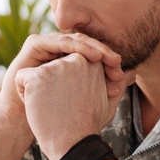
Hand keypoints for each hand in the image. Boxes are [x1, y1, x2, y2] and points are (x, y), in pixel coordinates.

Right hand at [0, 33, 129, 131]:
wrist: (26, 119)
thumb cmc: (55, 113)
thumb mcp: (86, 101)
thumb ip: (109, 87)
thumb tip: (133, 74)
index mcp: (76, 59)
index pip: (96, 53)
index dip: (110, 61)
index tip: (122, 73)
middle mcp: (63, 50)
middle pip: (87, 44)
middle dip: (103, 52)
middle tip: (116, 62)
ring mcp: (49, 46)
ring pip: (73, 40)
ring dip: (90, 47)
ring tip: (103, 57)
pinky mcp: (35, 45)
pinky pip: (54, 40)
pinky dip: (70, 46)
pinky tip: (81, 55)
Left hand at [14, 50, 134, 159]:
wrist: (74, 145)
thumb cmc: (90, 126)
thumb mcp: (109, 101)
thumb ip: (117, 83)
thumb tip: (131, 73)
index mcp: (92, 62)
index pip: (65, 66)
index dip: (65, 86)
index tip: (73, 104)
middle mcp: (76, 59)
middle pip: (50, 68)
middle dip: (51, 86)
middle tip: (63, 108)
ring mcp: (56, 67)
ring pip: (34, 73)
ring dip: (38, 91)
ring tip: (52, 108)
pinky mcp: (37, 76)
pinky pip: (21, 79)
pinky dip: (24, 94)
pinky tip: (37, 107)